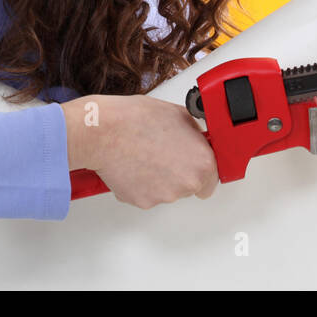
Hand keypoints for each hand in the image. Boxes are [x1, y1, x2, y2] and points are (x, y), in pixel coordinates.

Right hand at [61, 94, 218, 208]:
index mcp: (202, 162)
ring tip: (144, 154)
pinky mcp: (143, 201)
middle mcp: (187, 183)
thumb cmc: (136, 120)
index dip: (200, 168)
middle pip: (190, 185)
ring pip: (168, 190)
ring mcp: (165, 195)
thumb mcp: (178, 114)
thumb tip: (196, 139)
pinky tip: (133, 164)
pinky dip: (141, 183)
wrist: (104, 132)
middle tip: (162, 152)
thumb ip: (194, 133)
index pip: (212, 178)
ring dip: (159, 177)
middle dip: (179, 171)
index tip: (191, 162)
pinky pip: (147, 194)